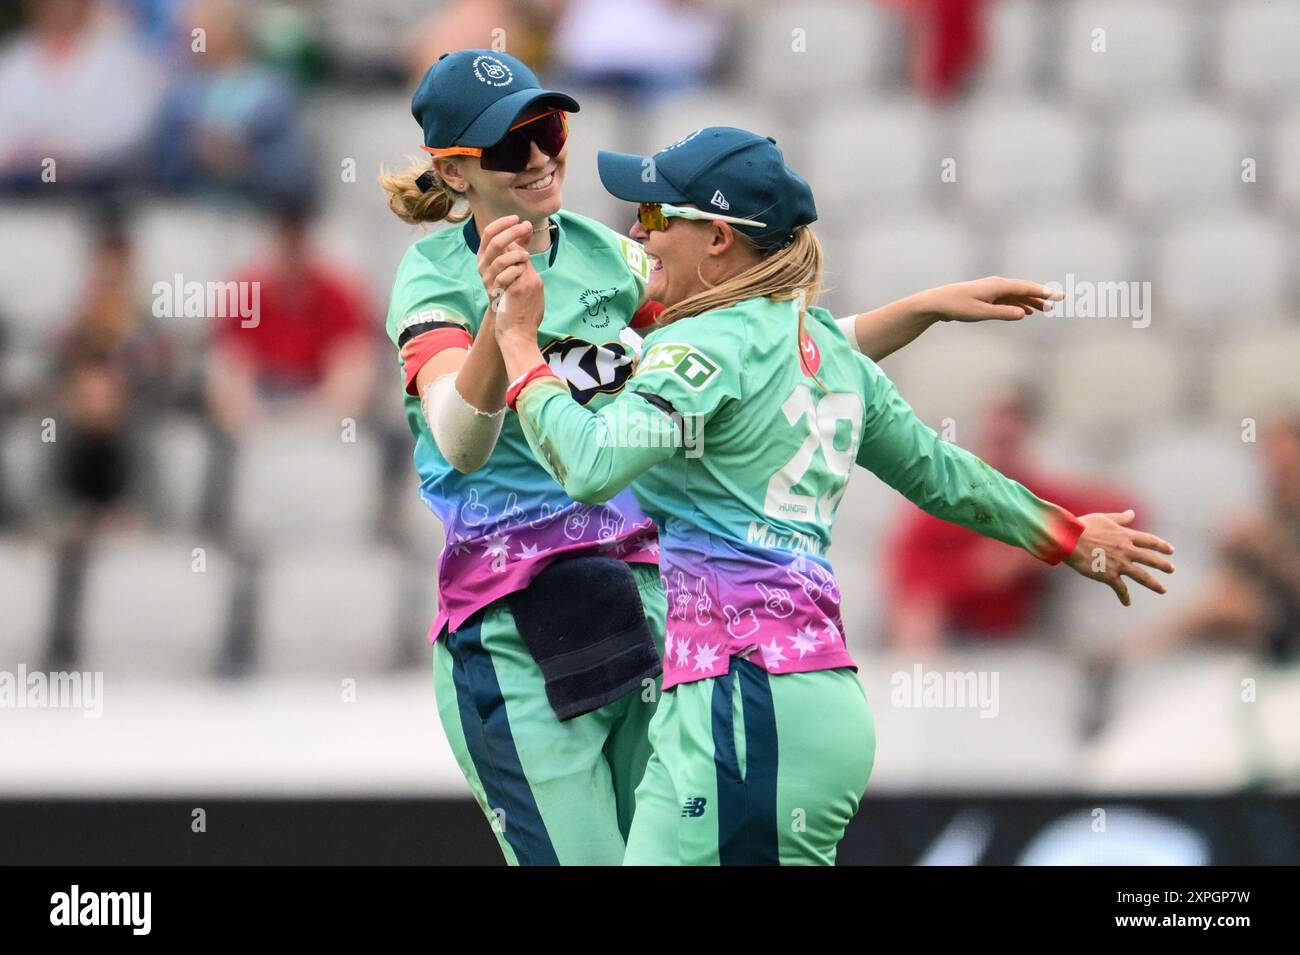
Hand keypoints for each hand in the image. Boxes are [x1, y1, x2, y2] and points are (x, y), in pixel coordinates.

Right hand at [477, 215, 533, 297]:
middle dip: (512, 232)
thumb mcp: (513, 258)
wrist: (503, 306)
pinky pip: (503, 278)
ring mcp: (487, 278)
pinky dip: (515, 272)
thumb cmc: (509, 278)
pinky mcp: (494, 291)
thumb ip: (519, 243)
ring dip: (517, 255)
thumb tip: (528, 225)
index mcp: (484, 253)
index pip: (488, 232)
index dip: (502, 223)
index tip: (517, 218)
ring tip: (527, 256)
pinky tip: (523, 269)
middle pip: (495, 243)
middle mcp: (482, 264)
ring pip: (500, 261)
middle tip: (526, 228)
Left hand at [487, 249, 543, 340]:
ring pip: (511, 259)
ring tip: (490, 269)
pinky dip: (495, 274)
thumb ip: (528, 290)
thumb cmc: (523, 326)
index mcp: (537, 283)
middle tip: (491, 255)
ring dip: (498, 259)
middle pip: (519, 253)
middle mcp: (533, 280)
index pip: (524, 257)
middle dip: (504, 251)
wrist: (519, 339)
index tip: (499, 255)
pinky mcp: (516, 290)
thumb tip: (521, 284)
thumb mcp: (532, 304)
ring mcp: (526, 284)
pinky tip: (490, 282)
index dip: (511, 253)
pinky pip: (504, 272)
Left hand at [921, 276, 1062, 322]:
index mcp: (998, 286)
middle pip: (1024, 290)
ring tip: (1046, 309)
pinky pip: (1008, 300)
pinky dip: (1019, 305)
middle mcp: (997, 285)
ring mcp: (992, 291)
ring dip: (1032, 302)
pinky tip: (1025, 312)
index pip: (1026, 288)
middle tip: (1059, 301)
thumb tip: (1024, 313)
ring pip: (1017, 296)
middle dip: (1042, 296)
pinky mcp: (986, 298)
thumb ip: (1003, 313)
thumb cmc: (957, 306)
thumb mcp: (980, 313)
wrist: (937, 303)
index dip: (1043, 292)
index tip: (1059, 295)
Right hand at [1065, 509, 1175, 605]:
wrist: (1069, 539)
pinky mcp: (1108, 576)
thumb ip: (1120, 518)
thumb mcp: (1104, 518)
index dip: (1162, 546)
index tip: (1171, 551)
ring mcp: (1119, 564)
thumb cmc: (1083, 526)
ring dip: (1154, 584)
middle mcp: (1127, 550)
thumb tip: (1132, 513)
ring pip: (1142, 576)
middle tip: (1171, 569)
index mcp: (1126, 536)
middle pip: (1151, 559)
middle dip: (1163, 565)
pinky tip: (1127, 603)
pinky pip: (1120, 589)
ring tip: (1163, 589)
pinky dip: (1124, 597)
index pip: (1150, 541)